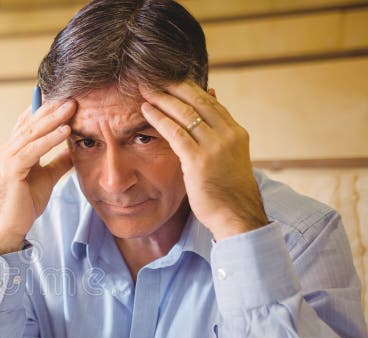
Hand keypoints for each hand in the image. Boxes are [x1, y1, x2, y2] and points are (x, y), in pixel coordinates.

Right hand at [0, 99, 75, 253]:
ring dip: (54, 119)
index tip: (66, 97)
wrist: (11, 226)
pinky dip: (50, 139)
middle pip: (31, 123)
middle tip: (73, 95)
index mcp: (14, 150)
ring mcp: (7, 158)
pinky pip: (33, 150)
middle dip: (52, 108)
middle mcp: (7, 150)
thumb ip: (58, 161)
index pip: (29, 122)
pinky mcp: (11, 170)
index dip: (45, 108)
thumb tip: (75, 147)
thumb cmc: (25, 203)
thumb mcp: (47, 177)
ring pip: (32, 133)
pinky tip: (65, 131)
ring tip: (72, 107)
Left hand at [140, 81, 267, 240]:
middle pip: (197, 101)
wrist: (237, 216)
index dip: (188, 88)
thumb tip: (212, 100)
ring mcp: (215, 146)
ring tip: (145, 89)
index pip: (210, 102)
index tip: (170, 78)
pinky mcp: (199, 160)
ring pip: (185, 114)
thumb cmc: (228, 191)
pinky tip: (145, 111)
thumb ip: (219, 132)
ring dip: (162, 99)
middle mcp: (228, 134)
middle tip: (153, 77)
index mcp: (236, 132)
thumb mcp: (229, 157)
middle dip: (173, 86)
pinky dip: (159, 119)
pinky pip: (175, 133)